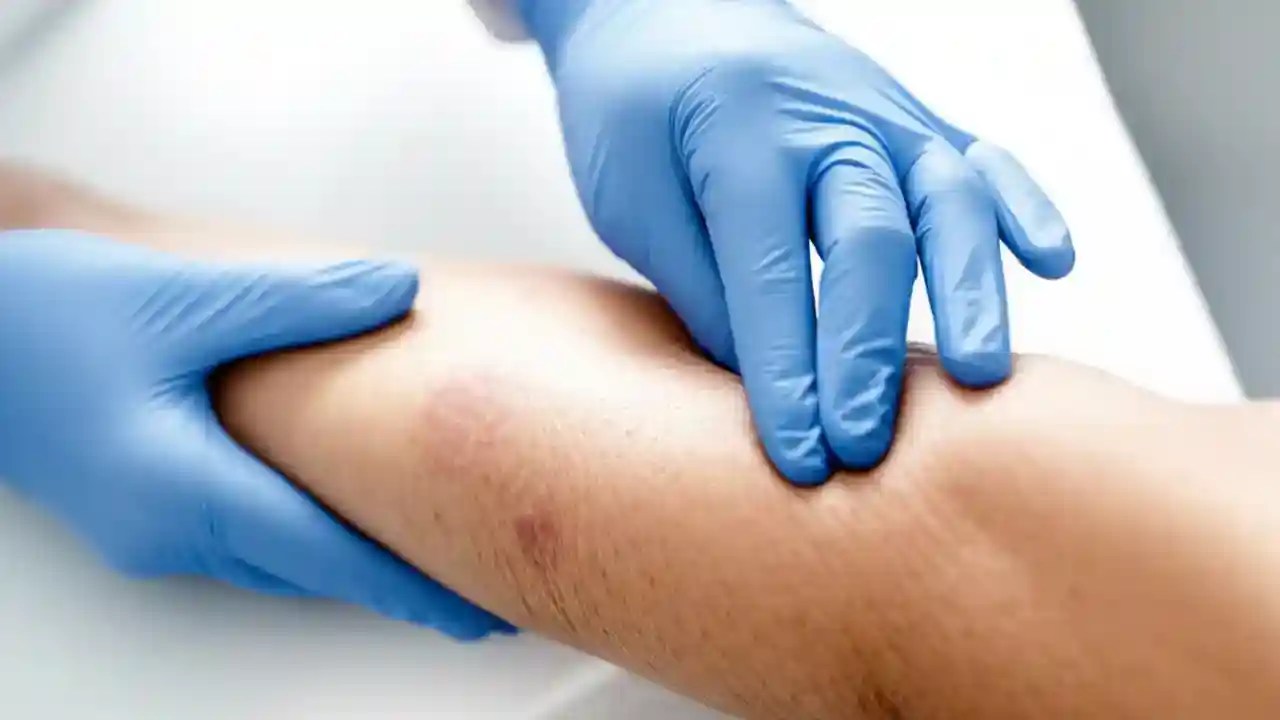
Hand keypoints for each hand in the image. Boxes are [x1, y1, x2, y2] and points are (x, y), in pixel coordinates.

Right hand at [0, 231, 509, 638]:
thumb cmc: (46, 315)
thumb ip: (301, 301)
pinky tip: (339, 518)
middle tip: (476, 599)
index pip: (326, 554)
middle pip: (309, 570)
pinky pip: (248, 541)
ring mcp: (152, 530)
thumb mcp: (184, 297)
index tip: (475, 613)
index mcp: (184, 489)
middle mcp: (170, 531)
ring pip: (277, 561)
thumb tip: (397, 289)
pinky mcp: (144, 510)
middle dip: (394, 583)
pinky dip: (307, 539)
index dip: (408, 586)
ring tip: (427, 560)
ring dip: (350, 562)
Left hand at [525, 0, 1073, 482]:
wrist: (666, 10)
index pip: (771, 272)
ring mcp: (884, 113)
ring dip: (969, 292)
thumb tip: (769, 380)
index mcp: (740, 133)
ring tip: (979, 379)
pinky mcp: (915, 120)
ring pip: (947, 201)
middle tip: (863, 446)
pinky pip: (983, 158)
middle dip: (869, 352)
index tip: (798, 458)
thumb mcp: (632, 194)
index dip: (786, 373)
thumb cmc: (635, 107)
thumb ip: (700, 283)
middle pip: (870, 240)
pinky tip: (1053, 264)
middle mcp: (827, 119)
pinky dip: (1022, 207)